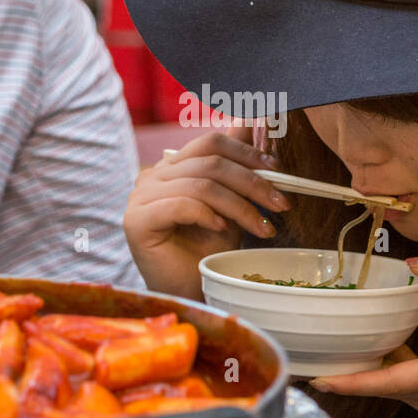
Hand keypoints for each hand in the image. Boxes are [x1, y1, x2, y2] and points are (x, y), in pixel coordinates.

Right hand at [123, 128, 289, 299]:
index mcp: (171, 168)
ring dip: (240, 206)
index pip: (209, 143)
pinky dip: (208, 215)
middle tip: (281, 204)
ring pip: (200, 184)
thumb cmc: (208, 253)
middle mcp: (152, 177)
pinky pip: (180, 204)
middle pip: (208, 161)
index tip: (278, 171)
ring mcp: (140, 197)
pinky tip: (223, 230)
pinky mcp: (136, 220)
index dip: (246, 152)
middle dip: (252, 181)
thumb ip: (234, 167)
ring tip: (263, 229)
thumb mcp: (231, 204)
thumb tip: (251, 124)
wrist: (190, 294)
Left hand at [310, 255, 417, 417]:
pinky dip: (394, 376)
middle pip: (383, 387)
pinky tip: (388, 353)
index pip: (386, 382)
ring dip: (374, 373)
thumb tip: (416, 262)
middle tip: (321, 355)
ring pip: (395, 390)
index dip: (350, 382)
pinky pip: (410, 392)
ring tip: (347, 350)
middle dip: (352, 373)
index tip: (318, 379)